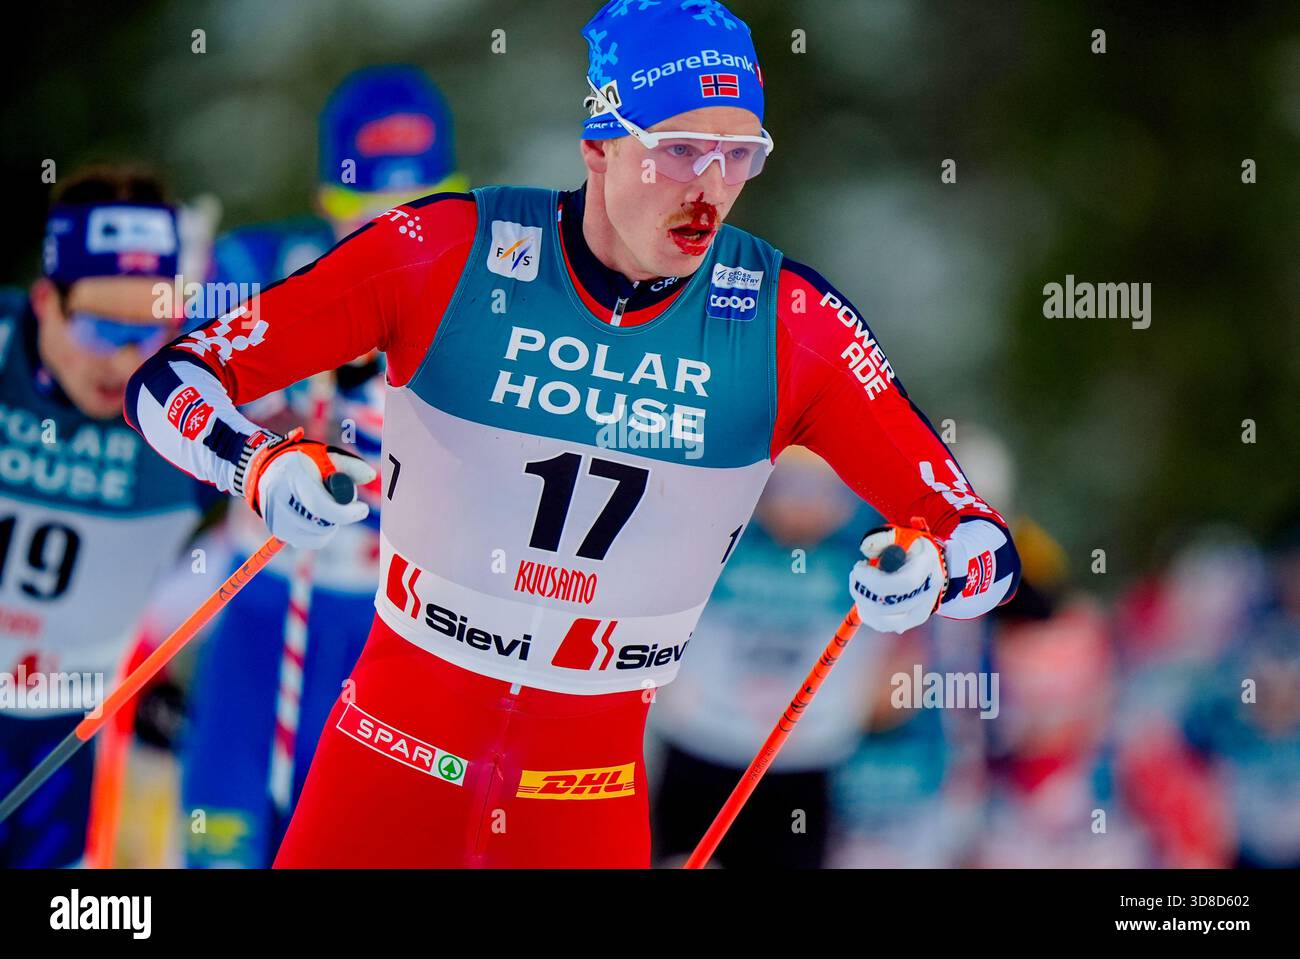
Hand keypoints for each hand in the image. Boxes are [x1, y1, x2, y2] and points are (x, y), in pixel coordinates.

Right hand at [235, 428, 376, 549]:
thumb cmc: (307, 463)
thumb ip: (351, 466)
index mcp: (293, 477)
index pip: (320, 505)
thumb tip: (371, 476)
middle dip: (339, 515)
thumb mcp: (327, 457)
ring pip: (317, 536)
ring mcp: (275, 516)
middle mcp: (280, 498)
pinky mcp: (276, 529)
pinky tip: (315, 517)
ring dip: (329, 525)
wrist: (271, 469)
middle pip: (321, 524)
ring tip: (325, 506)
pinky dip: (318, 533)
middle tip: (339, 501)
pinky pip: (308, 542)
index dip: (345, 512)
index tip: (363, 509)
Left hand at [849, 520, 948, 633]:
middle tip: (856, 573)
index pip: (901, 583)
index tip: (859, 565)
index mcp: (926, 566)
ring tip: (860, 584)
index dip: (873, 579)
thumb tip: (865, 549)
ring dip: (862, 602)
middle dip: (862, 589)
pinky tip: (866, 596)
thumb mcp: (898, 535)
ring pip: (883, 620)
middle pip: (888, 605)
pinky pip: (884, 625)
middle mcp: (928, 592)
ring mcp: (923, 609)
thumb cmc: (910, 546)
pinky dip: (868, 613)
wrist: (931, 562)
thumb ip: (881, 538)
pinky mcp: (914, 619)